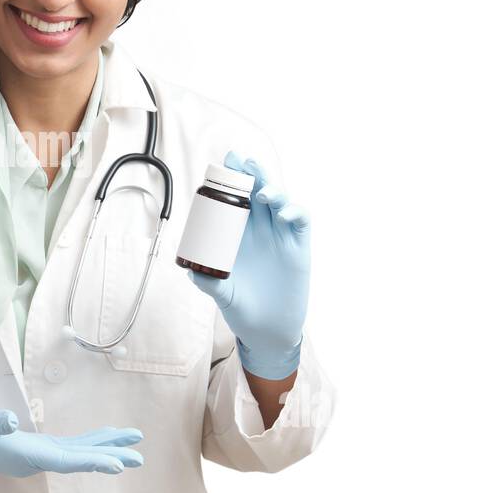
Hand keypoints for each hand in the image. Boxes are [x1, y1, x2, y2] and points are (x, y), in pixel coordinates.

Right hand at [0, 403, 144, 477]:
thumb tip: (11, 420)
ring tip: (134, 447)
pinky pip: (70, 447)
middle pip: (78, 460)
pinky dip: (90, 442)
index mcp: (23, 455)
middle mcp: (35, 459)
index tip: (116, 465)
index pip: (63, 461)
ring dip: (106, 449)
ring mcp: (37, 455)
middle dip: (109, 457)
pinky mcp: (37, 448)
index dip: (91, 462)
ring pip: (78, 454)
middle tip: (140, 457)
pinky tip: (106, 439)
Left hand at [187, 149, 310, 379]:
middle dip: (253, 174)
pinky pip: (300, 222)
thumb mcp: (222, 295)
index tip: (224, 163)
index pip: (237, 199)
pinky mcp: (299, 249)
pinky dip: (294, 212)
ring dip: (274, 190)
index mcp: (238, 234)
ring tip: (264, 192)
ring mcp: (281, 237)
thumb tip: (192, 270)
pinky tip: (283, 214)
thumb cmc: (241, 309)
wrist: (267, 332)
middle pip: (259, 192)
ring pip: (281, 202)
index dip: (233, 180)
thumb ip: (209, 282)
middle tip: (243, 160)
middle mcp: (260, 230)